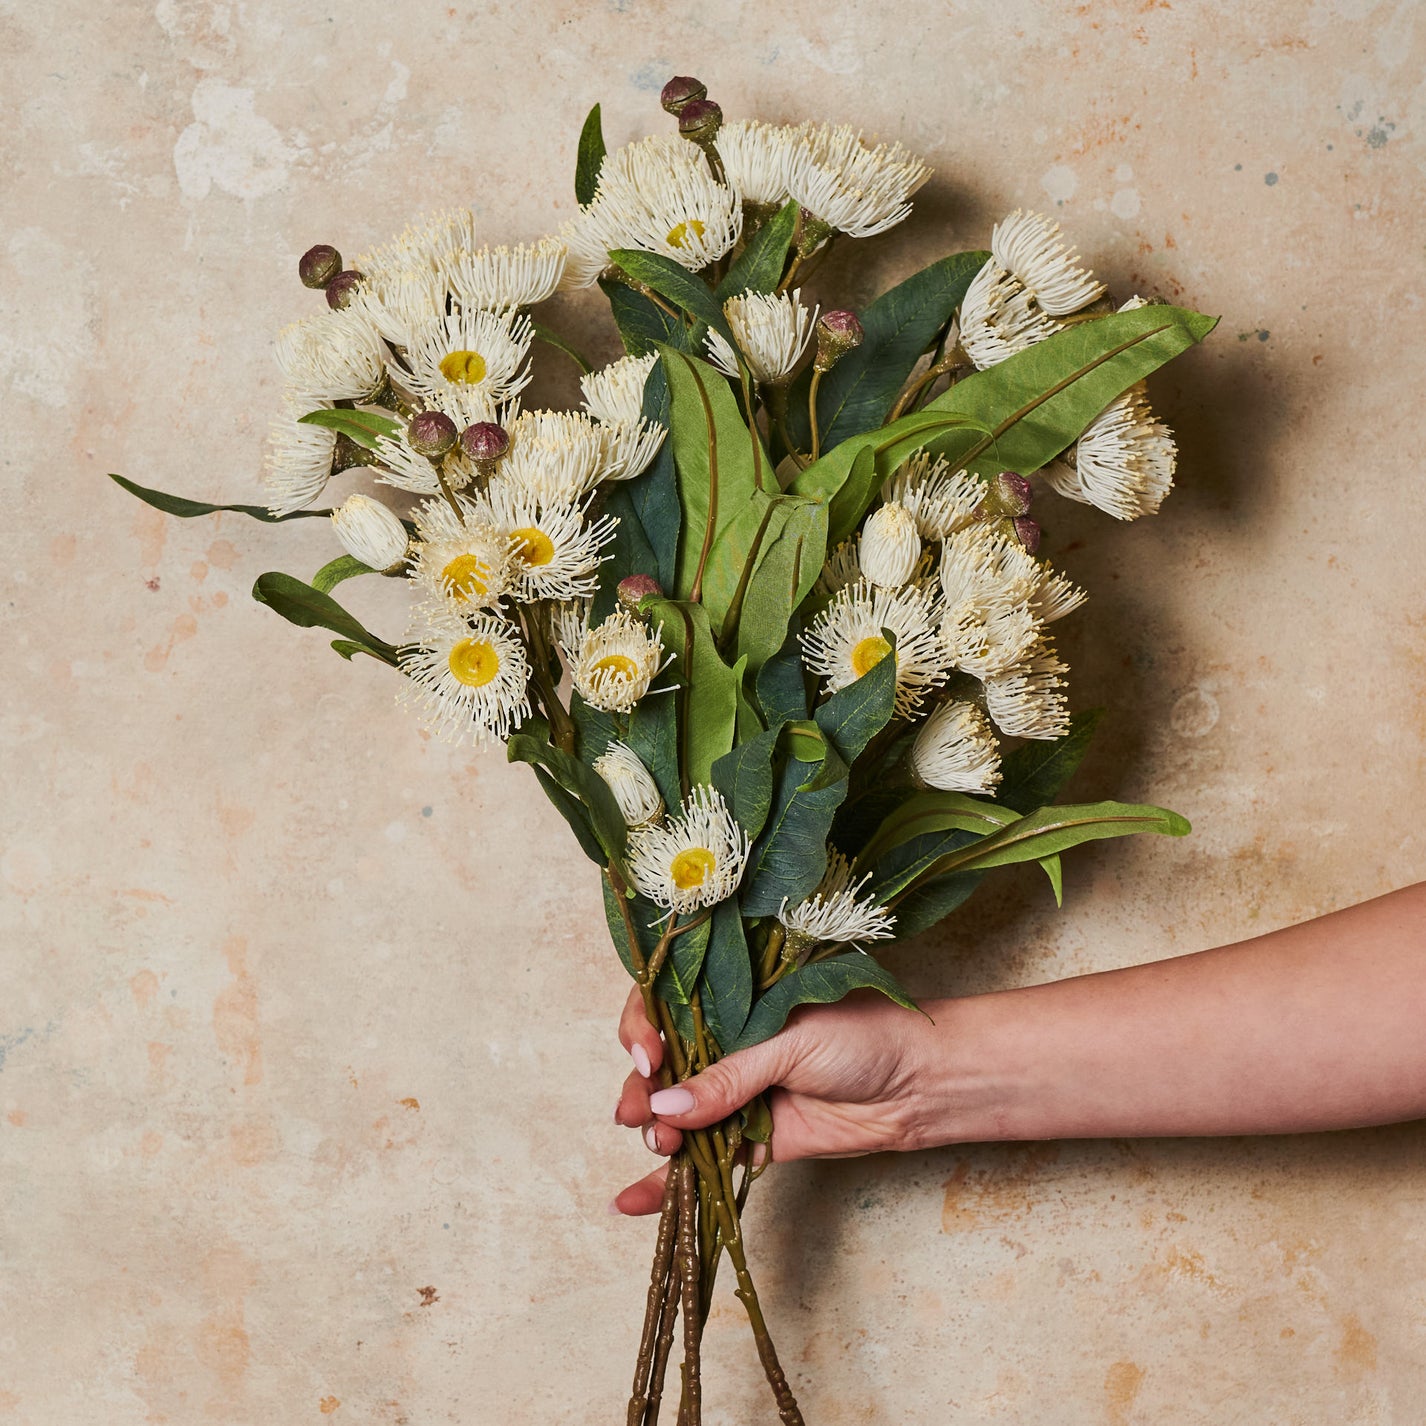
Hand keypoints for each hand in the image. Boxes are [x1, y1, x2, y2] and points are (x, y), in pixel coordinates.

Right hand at [611, 985, 939, 1214]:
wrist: (921, 1084)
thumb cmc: (865, 1036)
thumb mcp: (791, 1044)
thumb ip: (730, 1078)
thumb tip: (665, 1107)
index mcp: (732, 1003)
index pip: (665, 1007)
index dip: (642, 1029)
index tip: (647, 1055)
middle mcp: (728, 1047)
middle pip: (661, 1068)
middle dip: (641, 1089)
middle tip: (637, 1112)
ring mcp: (739, 1096)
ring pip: (676, 1116)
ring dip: (655, 1133)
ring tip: (661, 1145)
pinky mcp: (754, 1142)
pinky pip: (702, 1161)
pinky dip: (667, 1183)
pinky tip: (631, 1200)